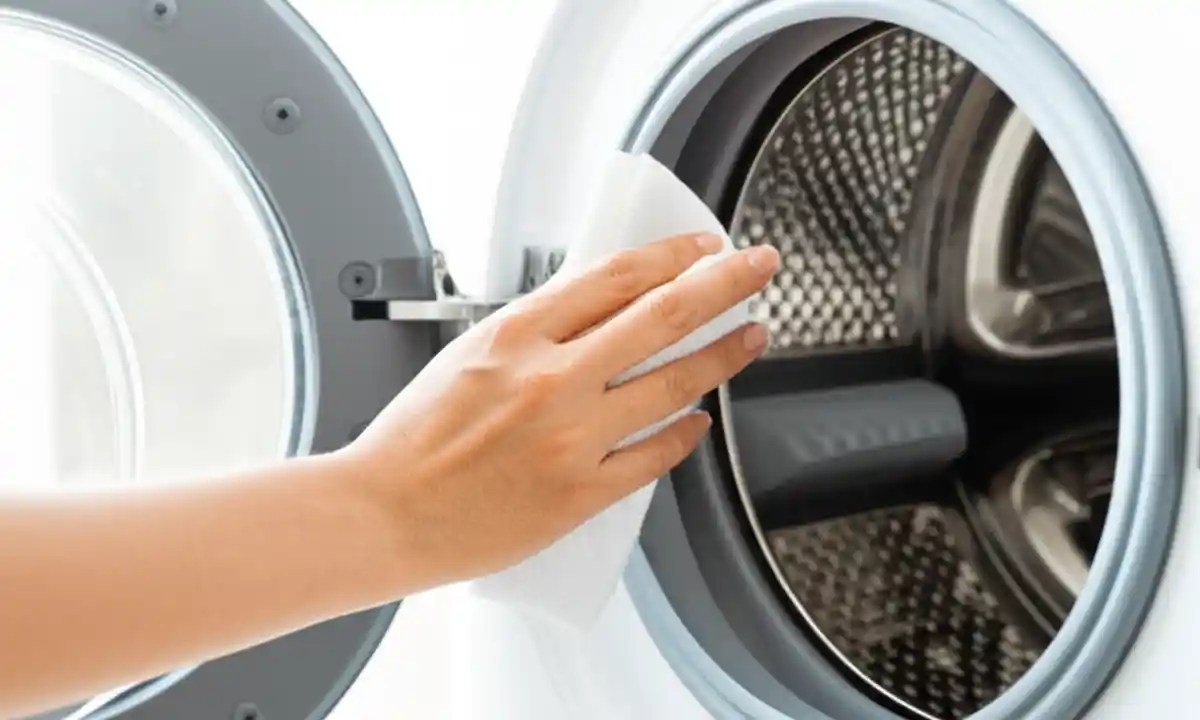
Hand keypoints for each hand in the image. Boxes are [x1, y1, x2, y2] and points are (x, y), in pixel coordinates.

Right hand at [343, 232, 778, 586]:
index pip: (617, 277)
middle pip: (663, 316)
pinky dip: (685, 434)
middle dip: (726, 284)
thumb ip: (539, 328)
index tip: (705, 247)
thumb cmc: (415, 438)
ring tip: (751, 339)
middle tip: (760, 267)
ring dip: (723, 357)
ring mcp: (570, 439)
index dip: (673, 256)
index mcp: (517, 334)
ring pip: (674, 386)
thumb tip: (607, 304)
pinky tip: (700, 420)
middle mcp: (551, 380)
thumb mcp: (470, 352)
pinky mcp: (578, 494)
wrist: (384, 513)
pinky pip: (653, 457)